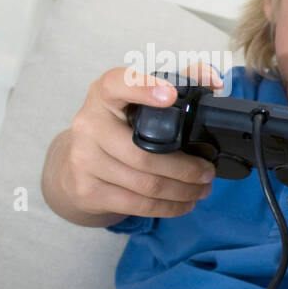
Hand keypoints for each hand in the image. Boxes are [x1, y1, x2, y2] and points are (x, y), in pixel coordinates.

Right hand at [52, 63, 220, 220]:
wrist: (73, 168)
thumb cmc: (118, 129)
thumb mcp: (141, 101)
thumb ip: (181, 82)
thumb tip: (215, 81)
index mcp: (103, 96)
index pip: (117, 84)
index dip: (144, 88)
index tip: (171, 95)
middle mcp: (88, 125)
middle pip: (144, 154)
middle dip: (186, 168)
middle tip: (209, 173)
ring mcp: (84, 160)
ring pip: (145, 184)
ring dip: (183, 191)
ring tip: (203, 190)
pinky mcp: (87, 191)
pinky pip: (137, 204)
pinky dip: (168, 207)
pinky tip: (184, 204)